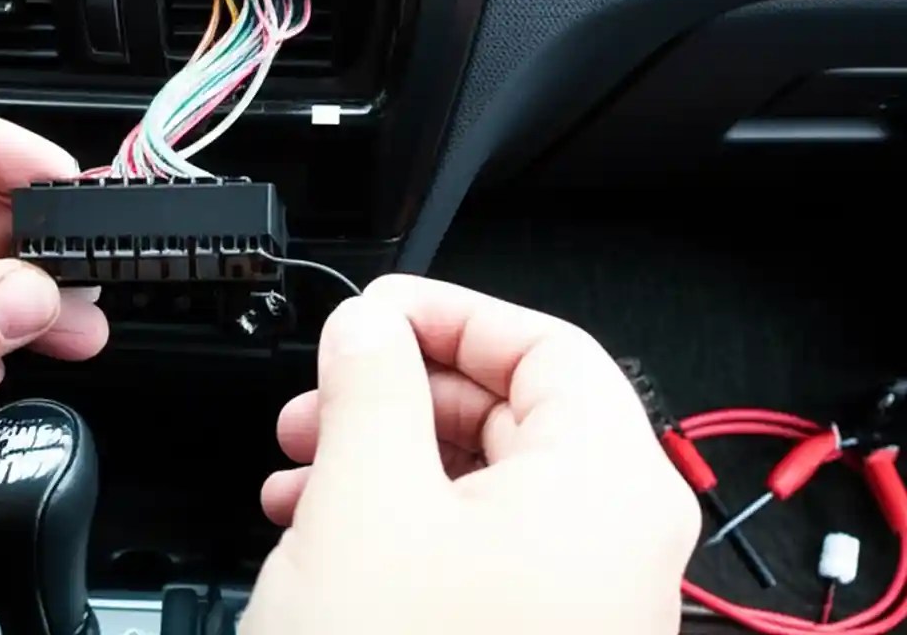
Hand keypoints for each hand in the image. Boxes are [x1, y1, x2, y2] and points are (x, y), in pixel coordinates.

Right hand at [241, 275, 697, 634]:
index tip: (373, 314)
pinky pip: (469, 546)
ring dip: (382, 458)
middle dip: (398, 392)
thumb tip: (371, 325)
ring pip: (478, 481)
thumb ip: (370, 383)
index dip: (448, 315)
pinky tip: (322, 532)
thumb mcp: (367, 499)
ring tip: (302, 469)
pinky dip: (396, 521)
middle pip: (508, 412)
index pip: (543, 344)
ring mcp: (574, 597)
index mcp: (605, 484)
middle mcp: (610, 540)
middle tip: (323, 396)